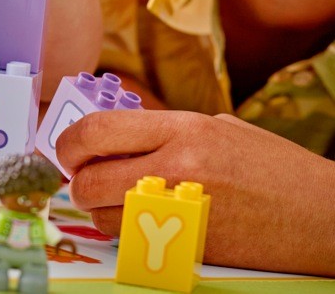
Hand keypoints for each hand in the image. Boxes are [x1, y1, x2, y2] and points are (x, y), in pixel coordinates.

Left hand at [56, 109, 334, 275]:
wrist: (325, 216)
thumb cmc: (273, 167)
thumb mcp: (217, 128)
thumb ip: (162, 130)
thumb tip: (112, 138)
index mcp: (183, 128)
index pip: (95, 131)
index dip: (68, 143)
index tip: (67, 151)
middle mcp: (178, 166)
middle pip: (87, 179)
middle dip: (76, 182)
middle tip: (85, 180)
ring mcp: (183, 211)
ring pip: (103, 216)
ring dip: (100, 211)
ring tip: (120, 201)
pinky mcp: (191, 248)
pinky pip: (132, 243)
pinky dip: (126, 234)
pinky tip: (147, 223)